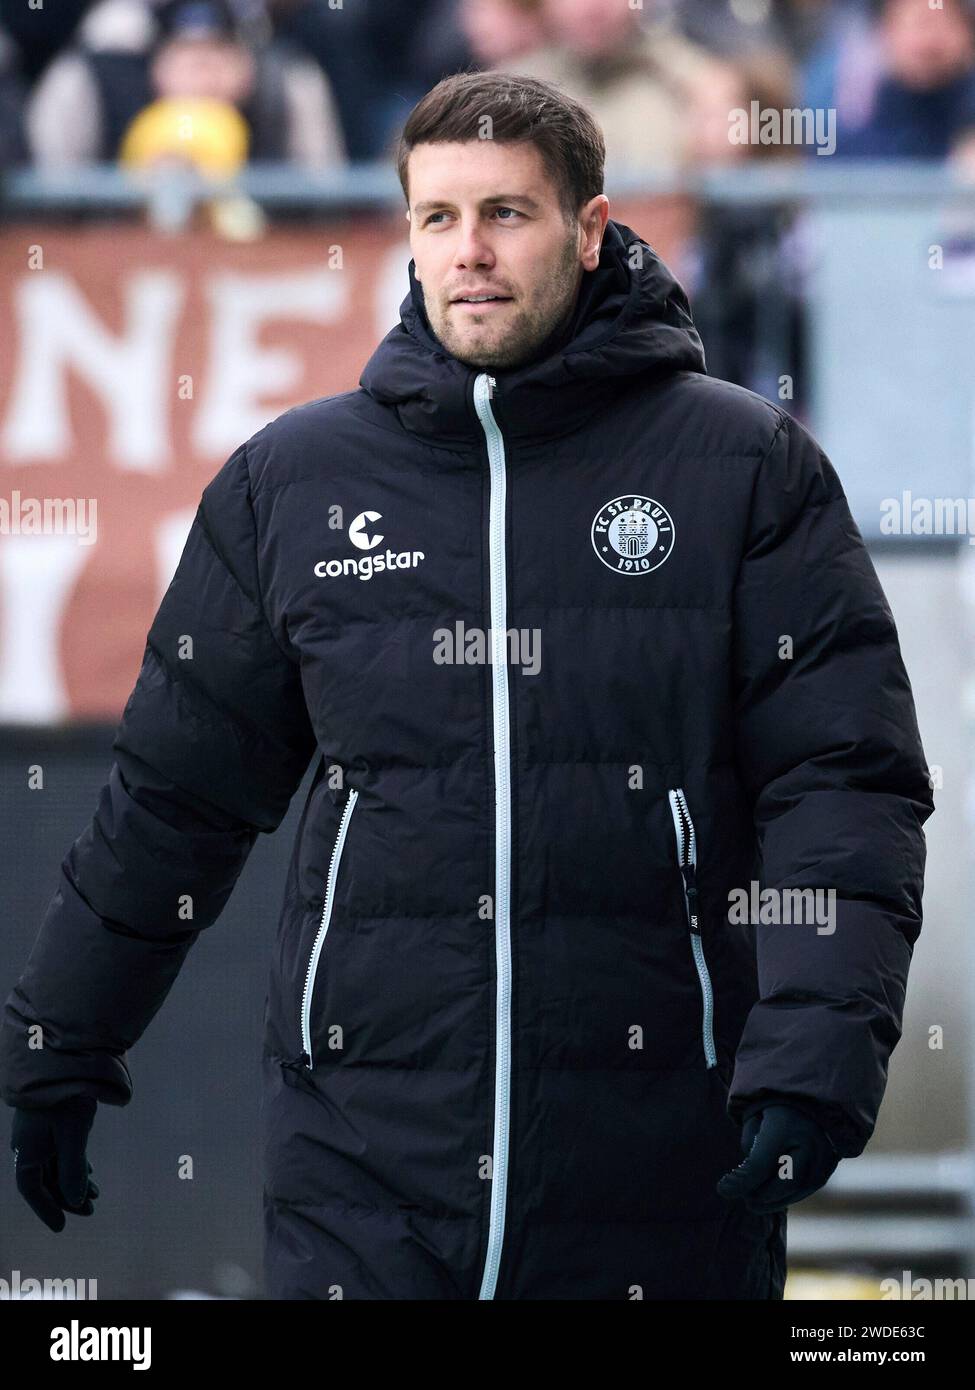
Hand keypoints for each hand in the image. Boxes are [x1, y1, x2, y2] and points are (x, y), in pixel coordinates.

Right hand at [11, 1095, 99, 1231]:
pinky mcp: (54, 1121)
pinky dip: (75, 1163)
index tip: (61, 1227)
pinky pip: (61, 1150)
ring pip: (56, 1165)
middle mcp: (30, 1143)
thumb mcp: (72, 1136)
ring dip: (74, 1180)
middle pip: (46, 1179)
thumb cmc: (65, 1097)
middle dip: (67, 1196)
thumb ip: (73, 1170)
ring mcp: (41, 1131)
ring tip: (96, 1194)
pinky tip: (89, 1171)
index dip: (46, 1209)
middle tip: (91, 1210)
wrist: (63, 1058)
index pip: (31, 1188)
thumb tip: (74, 1201)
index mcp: (27, 1150)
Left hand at [716, 1103, 838, 1212]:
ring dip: (775, 1200)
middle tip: (745, 1199)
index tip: (722, 1189)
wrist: (813, 1089)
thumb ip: (750, 1142)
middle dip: (760, 1195)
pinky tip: (776, 1196)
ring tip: (756, 1202)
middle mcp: (808, 1141)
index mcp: (784, 1125)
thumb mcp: (755, 1113)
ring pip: (799, 1188)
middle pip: (783, 1182)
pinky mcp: (831, 1161)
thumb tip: (750, 1177)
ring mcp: (824, 1153)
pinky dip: (792, 1194)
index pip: (759, 1166)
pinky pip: (811, 1185)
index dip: (739, 1183)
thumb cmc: (776, 1100)